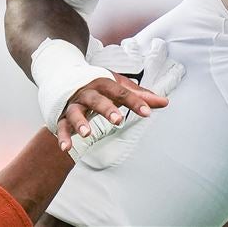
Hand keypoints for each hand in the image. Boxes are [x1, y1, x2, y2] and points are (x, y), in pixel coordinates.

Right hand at [58, 38, 184, 163]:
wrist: (67, 78)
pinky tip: (66, 148)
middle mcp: (88, 93)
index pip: (121, 92)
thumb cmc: (99, 86)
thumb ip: (140, 96)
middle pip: (97, 99)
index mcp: (103, 84)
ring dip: (80, 122)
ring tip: (87, 134)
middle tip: (118, 120)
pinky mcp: (62, 116)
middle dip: (107, 109)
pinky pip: (61, 127)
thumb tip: (166, 102)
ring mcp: (74, 104)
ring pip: (75, 112)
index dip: (135, 102)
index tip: (147, 112)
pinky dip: (63, 137)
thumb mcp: (118, 87)